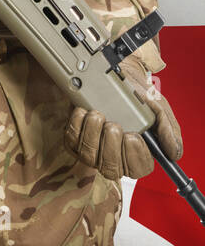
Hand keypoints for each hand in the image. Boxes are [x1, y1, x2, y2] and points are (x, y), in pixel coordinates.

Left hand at [63, 58, 182, 178]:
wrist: (115, 75)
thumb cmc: (138, 96)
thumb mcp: (158, 109)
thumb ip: (168, 130)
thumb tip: (173, 153)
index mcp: (138, 153)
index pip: (137, 170)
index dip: (135, 156)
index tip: (134, 136)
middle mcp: (114, 155)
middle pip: (111, 168)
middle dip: (111, 146)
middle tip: (114, 125)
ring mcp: (93, 149)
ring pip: (89, 156)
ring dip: (92, 135)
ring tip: (97, 115)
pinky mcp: (75, 138)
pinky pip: (72, 140)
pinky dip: (76, 126)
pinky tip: (83, 112)